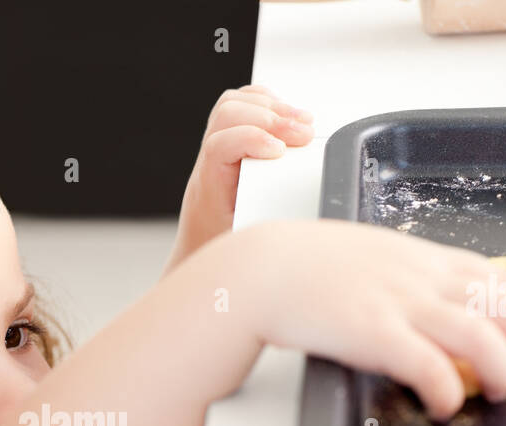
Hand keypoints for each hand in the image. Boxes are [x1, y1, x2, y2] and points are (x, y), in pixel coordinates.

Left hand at [163, 84, 313, 275]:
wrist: (201, 245)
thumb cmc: (223, 244)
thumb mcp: (246, 240)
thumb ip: (266, 221)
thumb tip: (297, 208)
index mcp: (209, 185)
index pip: (219, 146)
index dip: (251, 139)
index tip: (280, 150)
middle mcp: (208, 160)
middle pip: (228, 115)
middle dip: (270, 117)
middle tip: (304, 132)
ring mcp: (215, 146)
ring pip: (232, 104)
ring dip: (270, 106)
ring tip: (300, 121)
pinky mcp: (227, 139)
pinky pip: (239, 104)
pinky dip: (264, 100)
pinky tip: (286, 114)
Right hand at [247, 219, 505, 419]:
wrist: (258, 271)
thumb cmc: (303, 269)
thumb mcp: (366, 257)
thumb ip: (403, 276)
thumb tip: (432, 303)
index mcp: (419, 258)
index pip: (494, 278)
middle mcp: (419, 277)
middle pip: (502, 306)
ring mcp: (398, 304)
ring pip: (478, 336)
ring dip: (500, 368)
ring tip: (500, 391)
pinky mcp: (373, 333)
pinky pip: (428, 365)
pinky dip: (446, 388)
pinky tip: (444, 405)